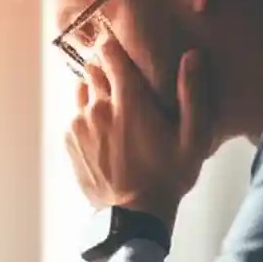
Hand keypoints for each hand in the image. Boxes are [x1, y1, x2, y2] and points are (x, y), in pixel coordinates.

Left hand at [64, 35, 215, 228]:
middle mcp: (98, 107)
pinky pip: (74, 115)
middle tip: (123, 82)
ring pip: (81, 91)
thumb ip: (193, 94)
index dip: (113, 44)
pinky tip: (104, 132)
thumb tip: (191, 56)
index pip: (109, 52)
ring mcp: (79, 125)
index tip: (119, 45)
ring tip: (114, 107)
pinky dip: (86, 116)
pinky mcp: (69, 141)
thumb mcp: (193, 138)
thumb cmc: (168, 177)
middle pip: (93, 69)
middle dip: (106, 69)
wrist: (134, 217)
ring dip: (94, 92)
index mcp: (128, 100)